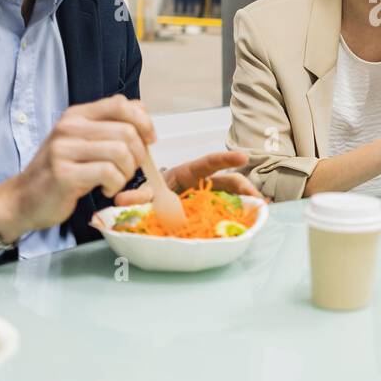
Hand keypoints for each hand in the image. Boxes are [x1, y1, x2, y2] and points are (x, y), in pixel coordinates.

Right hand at [0, 95, 156, 243]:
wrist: (22, 199)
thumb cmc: (59, 172)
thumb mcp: (82, 142)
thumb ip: (109, 125)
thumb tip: (141, 109)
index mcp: (77, 115)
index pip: (121, 104)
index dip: (144, 122)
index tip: (149, 140)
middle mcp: (69, 127)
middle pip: (126, 131)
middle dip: (138, 154)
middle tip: (129, 169)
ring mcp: (64, 150)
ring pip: (120, 151)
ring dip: (127, 172)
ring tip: (116, 181)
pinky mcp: (63, 173)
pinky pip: (108, 173)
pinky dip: (115, 185)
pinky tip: (105, 190)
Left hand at [112, 150, 263, 206]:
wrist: (151, 207)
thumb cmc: (151, 193)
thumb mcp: (144, 194)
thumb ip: (137, 196)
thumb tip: (121, 199)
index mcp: (189, 174)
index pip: (209, 163)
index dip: (226, 159)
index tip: (243, 157)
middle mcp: (203, 185)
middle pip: (228, 182)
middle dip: (244, 187)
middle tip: (256, 197)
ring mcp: (210, 201)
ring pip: (232, 199)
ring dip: (246, 204)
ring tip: (259, 212)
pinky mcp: (211, 215)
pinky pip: (227, 215)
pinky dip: (240, 218)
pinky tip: (251, 223)